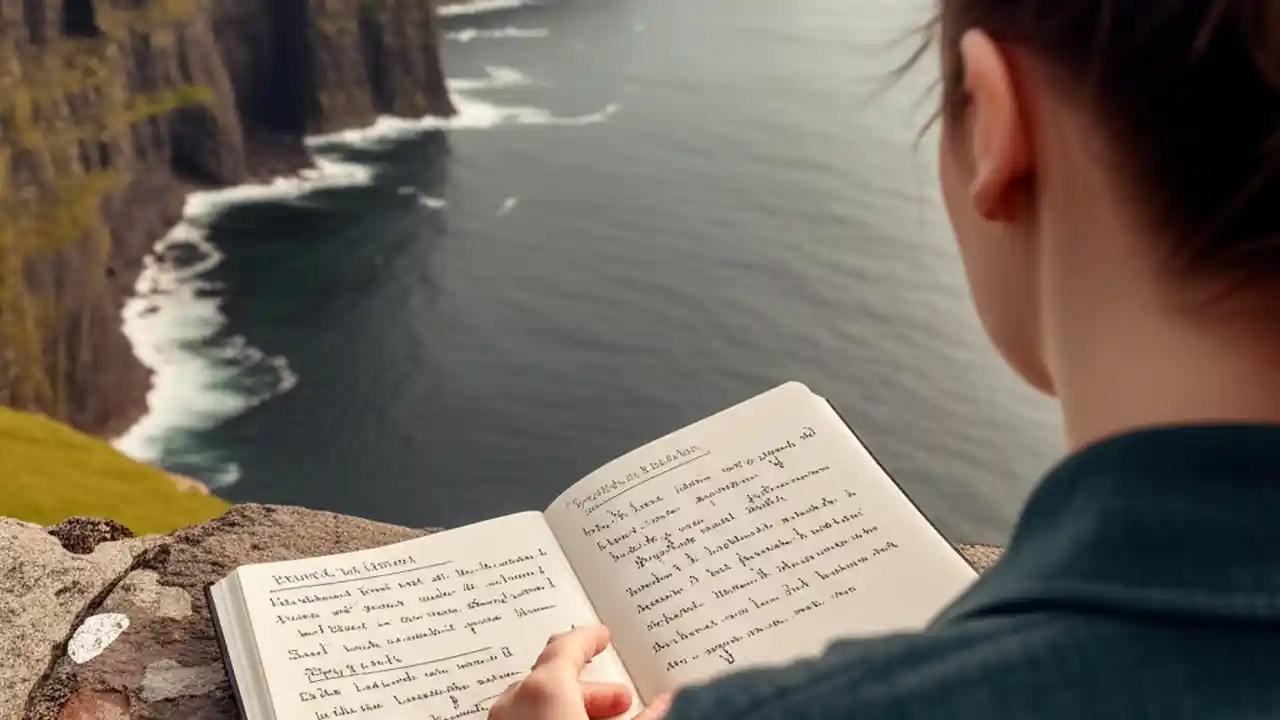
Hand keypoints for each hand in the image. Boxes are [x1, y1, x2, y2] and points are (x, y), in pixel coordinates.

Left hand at [488, 625, 673, 719]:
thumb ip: (644, 718)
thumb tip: (666, 704)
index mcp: (543, 691)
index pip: (566, 647)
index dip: (588, 639)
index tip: (602, 635)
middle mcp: (513, 704)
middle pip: (552, 679)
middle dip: (589, 688)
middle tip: (620, 699)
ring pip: (536, 704)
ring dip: (568, 706)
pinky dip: (547, 719)